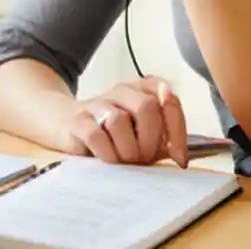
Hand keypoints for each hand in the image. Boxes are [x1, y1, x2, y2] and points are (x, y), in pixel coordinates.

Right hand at [62, 77, 188, 167]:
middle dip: (150, 139)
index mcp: (144, 89)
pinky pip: (96, 135)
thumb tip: (181, 156)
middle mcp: (123, 90)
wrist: (69, 126)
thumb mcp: (145, 135)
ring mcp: (99, 103)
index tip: (178, 157)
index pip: (170, 101)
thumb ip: (165, 140)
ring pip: (119, 120)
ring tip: (125, 160)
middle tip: (144, 158)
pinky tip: (109, 159)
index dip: (177, 131)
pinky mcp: (78, 119)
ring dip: (127, 149)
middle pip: (146, 107)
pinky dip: (107, 153)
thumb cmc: (116, 136)